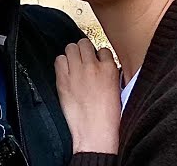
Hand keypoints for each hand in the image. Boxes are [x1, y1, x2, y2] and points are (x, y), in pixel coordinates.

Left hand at [55, 38, 120, 154]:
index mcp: (110, 69)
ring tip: (73, 65)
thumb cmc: (109, 118)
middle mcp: (93, 66)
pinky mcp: (63, 80)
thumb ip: (110, 74)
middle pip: (84, 43)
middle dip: (84, 51)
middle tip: (83, 61)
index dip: (99, 57)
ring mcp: (77, 72)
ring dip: (72, 55)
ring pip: (70, 47)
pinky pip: (59, 60)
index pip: (103, 49)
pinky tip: (66, 72)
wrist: (95, 134)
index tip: (97, 63)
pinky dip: (62, 64)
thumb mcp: (117, 90)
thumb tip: (103, 65)